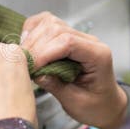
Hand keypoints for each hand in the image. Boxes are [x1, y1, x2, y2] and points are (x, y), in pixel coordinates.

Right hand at [21, 12, 127, 128]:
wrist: (105, 104)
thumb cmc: (96, 106)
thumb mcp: (76, 103)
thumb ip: (57, 86)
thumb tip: (37, 73)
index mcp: (98, 56)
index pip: (68, 42)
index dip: (45, 52)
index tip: (33, 69)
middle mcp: (88, 41)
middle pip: (55, 28)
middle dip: (35, 46)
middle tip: (25, 66)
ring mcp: (77, 36)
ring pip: (49, 22)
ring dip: (32, 38)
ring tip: (26, 59)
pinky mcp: (65, 36)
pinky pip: (45, 23)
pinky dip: (32, 32)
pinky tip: (28, 47)